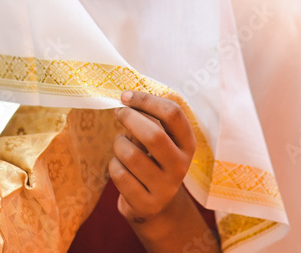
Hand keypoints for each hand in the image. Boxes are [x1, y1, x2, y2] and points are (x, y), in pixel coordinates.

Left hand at [110, 90, 196, 223]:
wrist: (153, 205)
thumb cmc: (151, 161)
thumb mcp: (159, 140)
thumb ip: (148, 120)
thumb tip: (126, 98)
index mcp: (187, 144)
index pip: (173, 114)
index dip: (146, 100)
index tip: (126, 96)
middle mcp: (181, 166)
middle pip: (154, 135)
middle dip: (130, 119)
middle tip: (119, 112)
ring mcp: (165, 188)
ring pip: (130, 155)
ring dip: (118, 144)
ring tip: (121, 146)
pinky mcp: (147, 204)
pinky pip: (119, 174)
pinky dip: (113, 165)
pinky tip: (120, 167)